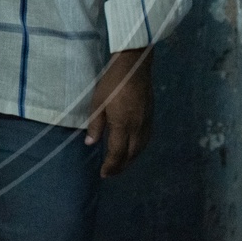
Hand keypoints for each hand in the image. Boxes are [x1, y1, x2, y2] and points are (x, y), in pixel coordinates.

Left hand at [83, 48, 152, 177]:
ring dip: (130, 159)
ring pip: (140, 148)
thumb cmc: (112, 83)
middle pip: (131, 154)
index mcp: (122, 125)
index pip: (117, 153)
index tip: (104, 174)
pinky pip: (146, 140)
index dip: (111, 166)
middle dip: (121, 166)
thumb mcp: (98, 102)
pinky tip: (133, 148)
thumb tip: (90, 143)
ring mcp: (146, 122)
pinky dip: (138, 149)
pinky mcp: (151, 116)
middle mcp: (137, 128)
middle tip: (110, 172)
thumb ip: (95, 124)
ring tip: (120, 163)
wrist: (134, 66)